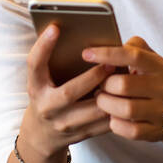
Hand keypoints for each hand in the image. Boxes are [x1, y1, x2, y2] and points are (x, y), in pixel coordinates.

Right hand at [22, 23, 118, 157]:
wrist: (41, 135)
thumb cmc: (47, 96)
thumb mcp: (42, 80)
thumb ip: (51, 61)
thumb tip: (76, 31)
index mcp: (35, 88)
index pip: (35, 64)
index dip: (43, 46)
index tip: (55, 27)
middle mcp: (47, 107)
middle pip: (70, 92)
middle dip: (93, 77)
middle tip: (111, 61)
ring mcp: (64, 124)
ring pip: (93, 111)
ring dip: (111, 94)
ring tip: (125, 77)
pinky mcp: (80, 135)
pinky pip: (103, 124)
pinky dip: (117, 110)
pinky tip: (127, 95)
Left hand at [82, 36, 162, 142]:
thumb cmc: (153, 83)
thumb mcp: (150, 61)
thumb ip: (133, 48)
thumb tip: (108, 44)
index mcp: (160, 66)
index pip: (134, 55)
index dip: (108, 54)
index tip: (86, 54)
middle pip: (124, 85)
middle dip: (104, 85)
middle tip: (99, 86)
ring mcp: (162, 111)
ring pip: (126, 109)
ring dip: (106, 105)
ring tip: (102, 100)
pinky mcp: (156, 131)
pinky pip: (130, 130)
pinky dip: (116, 124)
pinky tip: (113, 118)